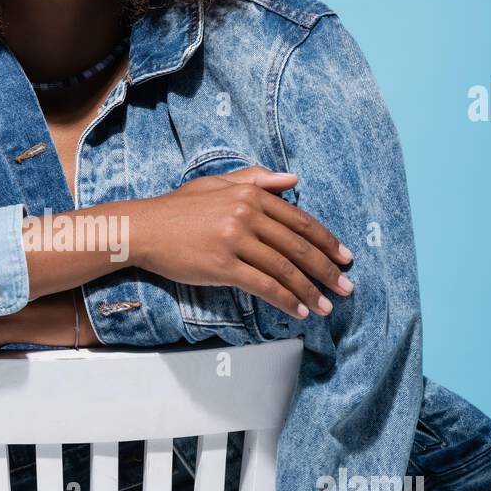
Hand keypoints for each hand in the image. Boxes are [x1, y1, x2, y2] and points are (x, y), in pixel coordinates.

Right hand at [135, 166, 353, 319]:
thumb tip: (293, 180)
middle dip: (327, 271)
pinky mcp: (222, 266)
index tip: (345, 259)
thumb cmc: (178, 208)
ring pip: (285, 270)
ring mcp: (235, 240)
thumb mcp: (218, 184)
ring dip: (310, 291)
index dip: (327, 242)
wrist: (144, 228)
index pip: (300, 221)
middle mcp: (247, 214)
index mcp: (251, 194)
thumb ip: (257, 179)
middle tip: (346, 288)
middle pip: (299, 247)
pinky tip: (299, 311)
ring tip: (327, 307)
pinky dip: (285, 300)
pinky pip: (263, 286)